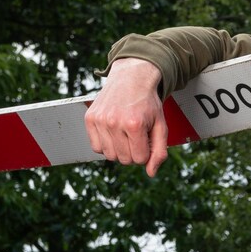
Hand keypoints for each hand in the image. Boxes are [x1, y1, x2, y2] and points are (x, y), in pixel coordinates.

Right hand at [87, 57, 169, 175]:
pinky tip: (113, 132)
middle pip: (124, 160)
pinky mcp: (89, 118)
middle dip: (133, 152)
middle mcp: (114, 122)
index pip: (139, 159)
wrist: (131, 78)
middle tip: (136, 135)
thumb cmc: (147, 103)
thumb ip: (159, 151)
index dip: (145, 152)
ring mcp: (100, 120)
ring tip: (124, 133)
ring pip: (109, 156)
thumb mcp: (161, 125)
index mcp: (134, 124)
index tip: (146, 139)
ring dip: (119, 149)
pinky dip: (105, 144)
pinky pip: (96, 147)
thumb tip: (150, 172)